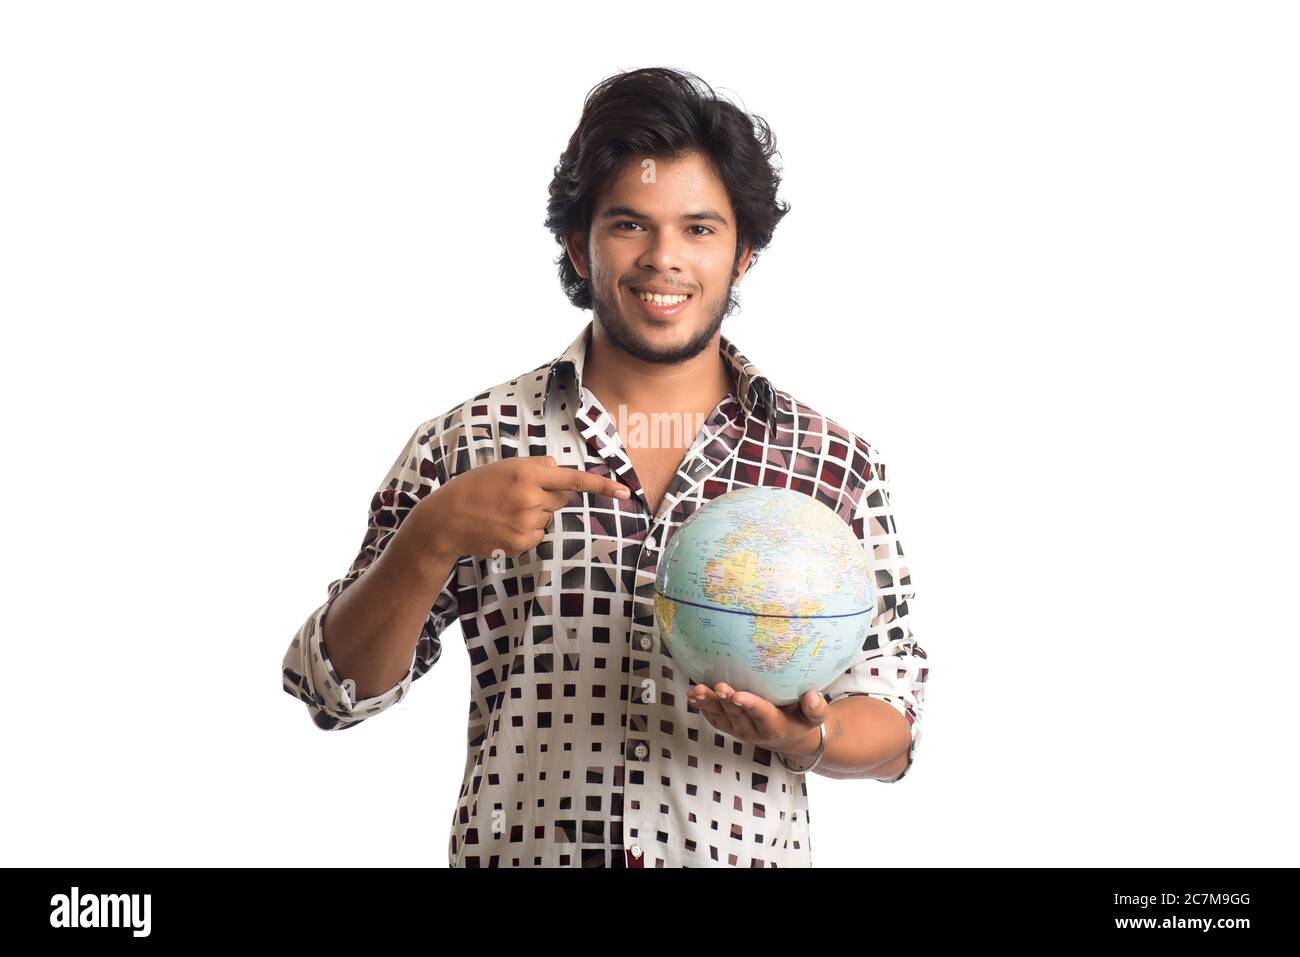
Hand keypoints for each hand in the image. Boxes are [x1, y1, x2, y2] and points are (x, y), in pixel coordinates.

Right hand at [405, 455, 629, 563]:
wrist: (447, 519)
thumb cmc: (475, 487)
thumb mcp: (504, 466)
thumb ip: (535, 466)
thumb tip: (557, 469)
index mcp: (527, 474)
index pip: (572, 478)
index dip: (601, 485)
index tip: (625, 492)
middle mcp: (530, 498)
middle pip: (561, 498)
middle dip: (549, 496)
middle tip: (519, 494)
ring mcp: (526, 523)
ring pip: (548, 517)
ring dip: (534, 513)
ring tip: (505, 511)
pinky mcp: (521, 543)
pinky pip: (537, 534)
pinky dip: (525, 530)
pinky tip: (503, 526)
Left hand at [685, 681, 829, 753]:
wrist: (786, 735)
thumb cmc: (800, 719)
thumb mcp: (813, 717)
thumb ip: (815, 709)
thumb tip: (812, 696)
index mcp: (774, 726)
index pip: (761, 714)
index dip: (750, 705)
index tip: (739, 695)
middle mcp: (753, 730)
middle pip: (737, 716)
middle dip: (727, 702)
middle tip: (720, 687)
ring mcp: (737, 728)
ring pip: (720, 717)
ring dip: (708, 704)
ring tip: (697, 691)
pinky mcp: (726, 725)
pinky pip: (712, 717)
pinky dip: (701, 706)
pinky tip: (693, 694)